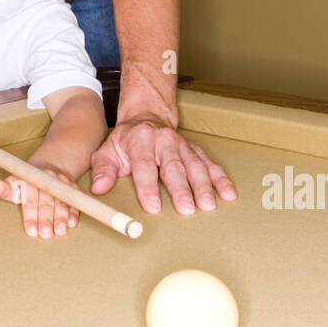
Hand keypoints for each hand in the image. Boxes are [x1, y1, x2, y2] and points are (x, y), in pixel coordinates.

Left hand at [0, 166, 79, 238]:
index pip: (30, 198)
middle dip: (46, 218)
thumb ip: (1, 189)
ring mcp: (61, 181)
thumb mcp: (13, 185)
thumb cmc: (27, 183)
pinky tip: (72, 223)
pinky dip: (74, 211)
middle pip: (47, 201)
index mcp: (30, 178)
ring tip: (60, 232)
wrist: (48, 167)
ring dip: (61, 217)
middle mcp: (47, 178)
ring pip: (62, 200)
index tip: (31, 231)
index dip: (30, 215)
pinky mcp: (73, 186)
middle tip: (45, 235)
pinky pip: (74, 199)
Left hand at [89, 116, 236, 216]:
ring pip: (195, 165)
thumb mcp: (108, 151)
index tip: (153, 207)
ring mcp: (183, 145)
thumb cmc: (126, 141)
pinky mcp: (196, 150)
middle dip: (181, 188)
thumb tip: (99, 188)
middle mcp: (164, 141)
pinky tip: (228, 194)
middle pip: (173, 166)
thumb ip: (103, 170)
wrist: (147, 117)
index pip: (144, 165)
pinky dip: (221, 179)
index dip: (148, 187)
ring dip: (204, 185)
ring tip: (208, 204)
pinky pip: (210, 164)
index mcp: (140, 140)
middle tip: (186, 209)